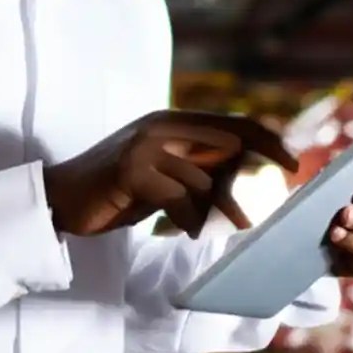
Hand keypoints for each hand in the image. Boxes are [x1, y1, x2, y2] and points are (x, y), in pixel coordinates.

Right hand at [43, 110, 298, 237]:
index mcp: (173, 122)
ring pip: (204, 180)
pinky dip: (188, 219)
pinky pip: (179, 197)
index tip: (293, 164)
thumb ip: (195, 166)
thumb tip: (240, 174)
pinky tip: (186, 230)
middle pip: (228, 149)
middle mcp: (163, 125)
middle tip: (254, 218)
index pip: (235, 123)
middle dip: (244, 187)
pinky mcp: (132, 170)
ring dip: (211, 212)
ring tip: (214, 228)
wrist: (59, 198)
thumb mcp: (162, 172)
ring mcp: (146, 145)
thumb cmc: (116, 191)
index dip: (268, 141)